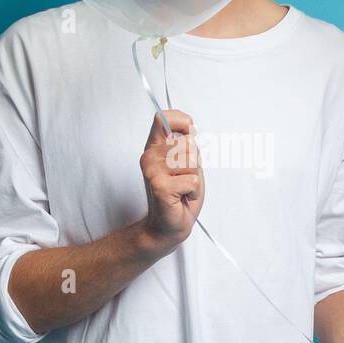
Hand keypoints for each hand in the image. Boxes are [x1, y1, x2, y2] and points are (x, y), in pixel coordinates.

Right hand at [139, 109, 204, 251]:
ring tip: (183, 187)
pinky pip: (192, 180)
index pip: (163, 118)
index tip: (188, 135)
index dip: (182, 122)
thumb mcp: (185, 162)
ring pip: (191, 161)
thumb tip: (190, 129)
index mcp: (154, 146)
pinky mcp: (160, 186)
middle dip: (194, 163)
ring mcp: (152, 171)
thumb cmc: (179, 193)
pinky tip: (182, 197)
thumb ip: (185, 144)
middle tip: (183, 178)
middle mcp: (149, 156)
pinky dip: (193, 191)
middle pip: (188, 143)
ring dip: (193, 178)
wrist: (169, 224)